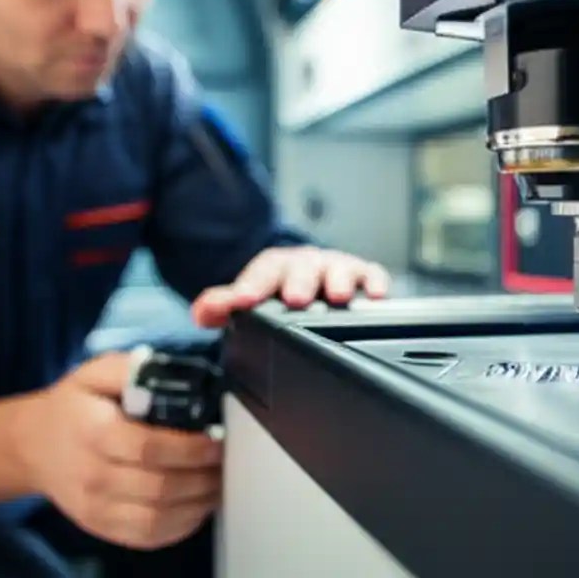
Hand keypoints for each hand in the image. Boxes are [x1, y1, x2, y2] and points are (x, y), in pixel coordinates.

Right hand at [13, 352, 221, 550]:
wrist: (33, 446)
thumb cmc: (74, 406)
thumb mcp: (96, 372)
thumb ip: (132, 368)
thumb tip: (173, 374)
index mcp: (93, 433)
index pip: (149, 449)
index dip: (191, 449)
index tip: (219, 441)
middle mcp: (93, 475)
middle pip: (160, 488)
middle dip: (204, 477)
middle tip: (227, 463)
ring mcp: (95, 508)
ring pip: (158, 519)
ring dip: (199, 504)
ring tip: (218, 483)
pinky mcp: (101, 527)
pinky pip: (148, 537)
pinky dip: (181, 526)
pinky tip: (197, 505)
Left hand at [191, 246, 390, 327]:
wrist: (312, 279)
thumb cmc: (282, 289)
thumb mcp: (251, 297)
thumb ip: (221, 306)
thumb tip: (201, 312)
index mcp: (275, 268)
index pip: (260, 271)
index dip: (251, 285)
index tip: (243, 300)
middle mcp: (306, 265)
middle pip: (302, 268)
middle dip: (299, 282)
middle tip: (296, 298)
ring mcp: (335, 270)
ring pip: (339, 270)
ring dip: (339, 282)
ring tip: (339, 296)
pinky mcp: (363, 277)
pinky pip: (372, 275)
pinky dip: (376, 283)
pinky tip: (377, 295)